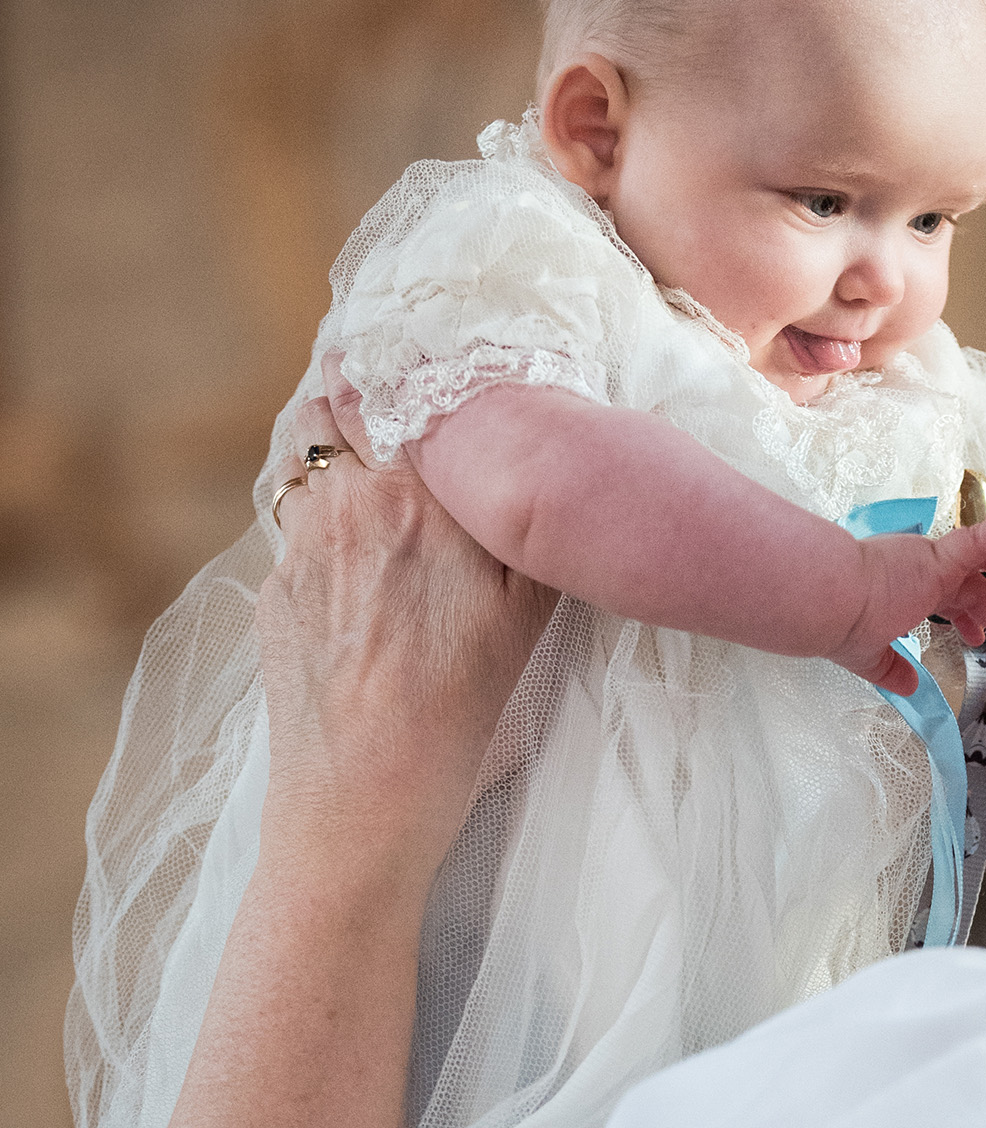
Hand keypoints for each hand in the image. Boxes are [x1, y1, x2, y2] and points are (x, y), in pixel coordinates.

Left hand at [258, 353, 557, 881]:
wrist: (360, 804)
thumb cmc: (458, 713)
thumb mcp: (526, 610)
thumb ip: (525, 521)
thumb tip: (540, 457)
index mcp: (417, 497)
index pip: (390, 385)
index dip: (400, 358)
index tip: (425, 352)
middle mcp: (348, 507)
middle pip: (327, 405)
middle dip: (353, 388)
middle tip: (392, 392)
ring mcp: (300, 551)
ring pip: (303, 463)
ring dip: (329, 447)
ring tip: (373, 463)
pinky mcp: (273, 596)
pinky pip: (296, 529)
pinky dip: (322, 518)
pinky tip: (360, 559)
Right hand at [829, 504, 985, 695]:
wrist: (825, 600)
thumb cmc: (838, 622)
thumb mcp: (868, 653)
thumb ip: (891, 669)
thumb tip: (909, 686)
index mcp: (908, 589)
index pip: (950, 600)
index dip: (970, 620)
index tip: (978, 641)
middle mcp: (923, 570)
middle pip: (974, 582)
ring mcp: (933, 561)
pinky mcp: (940, 556)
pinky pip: (983, 538)